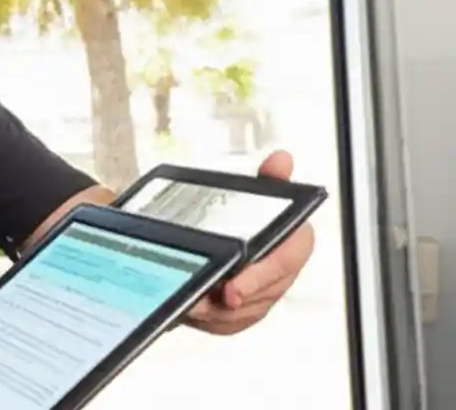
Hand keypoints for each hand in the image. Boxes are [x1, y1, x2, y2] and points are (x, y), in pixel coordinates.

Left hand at [185, 150, 315, 334]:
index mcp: (292, 243)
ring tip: (190, 304)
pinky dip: (210, 320)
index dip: (261, 276)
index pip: (286, 261)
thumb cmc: (241, 217)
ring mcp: (264, 296)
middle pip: (262, 293)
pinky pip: (229, 323)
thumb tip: (282, 159)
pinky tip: (190, 311)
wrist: (221, 236)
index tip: (232, 288)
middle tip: (202, 300)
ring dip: (217, 312)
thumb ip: (269, 181)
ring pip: (244, 312)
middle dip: (232, 299)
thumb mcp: (252, 194)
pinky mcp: (243, 313)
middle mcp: (282, 273)